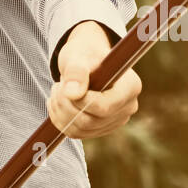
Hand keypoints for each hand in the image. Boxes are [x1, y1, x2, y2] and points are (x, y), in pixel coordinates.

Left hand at [48, 20, 140, 138]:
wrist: (86, 60)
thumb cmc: (85, 54)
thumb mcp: (79, 56)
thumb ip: (76, 72)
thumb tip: (72, 93)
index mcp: (130, 87)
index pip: (106, 107)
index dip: (81, 101)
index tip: (65, 86)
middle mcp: (128, 107)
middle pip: (91, 121)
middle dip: (66, 105)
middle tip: (57, 86)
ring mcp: (115, 121)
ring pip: (81, 129)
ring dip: (60, 111)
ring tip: (56, 90)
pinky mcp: (101, 129)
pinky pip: (76, 133)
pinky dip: (60, 120)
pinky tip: (58, 102)